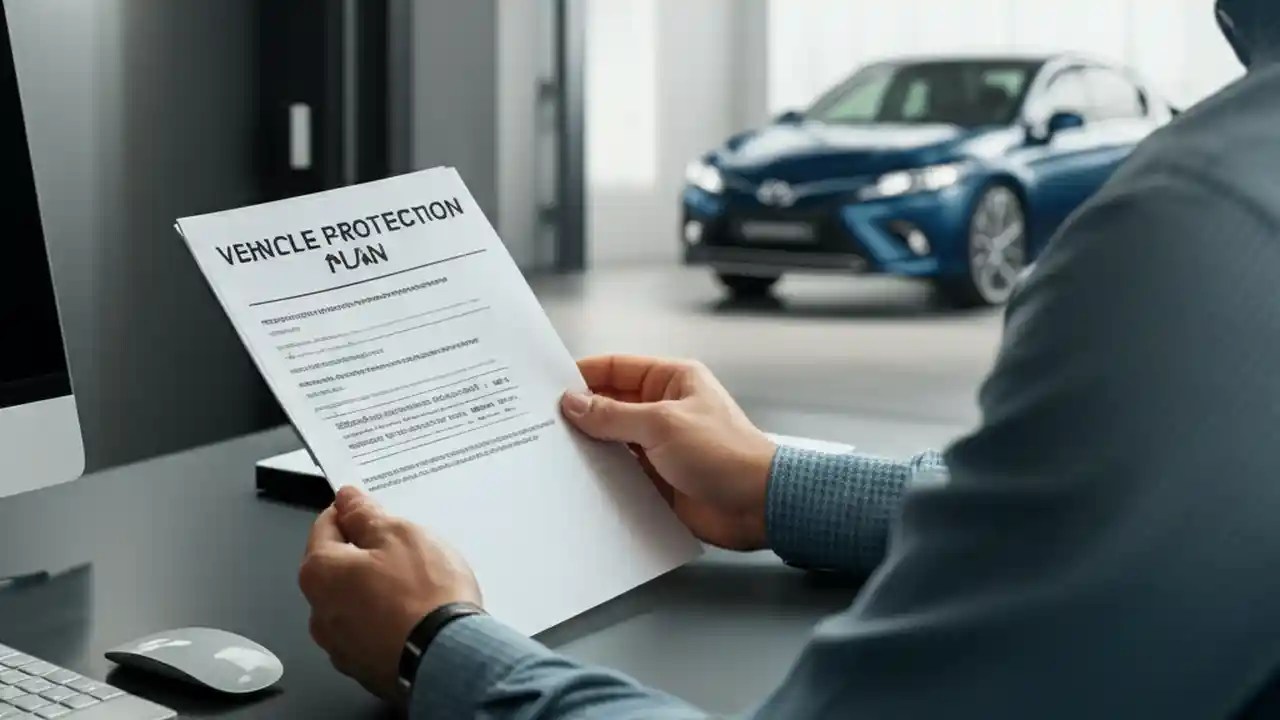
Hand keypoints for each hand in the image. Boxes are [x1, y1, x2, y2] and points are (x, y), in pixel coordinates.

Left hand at [299, 486, 481, 701]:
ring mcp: (340, 647)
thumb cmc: (423, 593)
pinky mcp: (364, 670)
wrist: (449, 660)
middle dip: (367, 555)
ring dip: (376, 591)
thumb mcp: (399, 534)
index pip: (326, 526)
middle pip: (339, 568)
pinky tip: (416, 617)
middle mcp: (319, 612)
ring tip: (418, 588)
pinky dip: (387, 622)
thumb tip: (347, 499)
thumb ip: (366, 514)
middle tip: (407, 550)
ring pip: (354, 603)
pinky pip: (371, 633)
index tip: (376, 511)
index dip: (353, 513)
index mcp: (320, 572)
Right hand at [561, 355, 776, 550]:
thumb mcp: (662, 425)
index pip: (616, 368)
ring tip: (552, 454)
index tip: (548, 387)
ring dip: (589, 447)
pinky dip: (601, 475)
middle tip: (542, 424)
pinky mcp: (657, 478)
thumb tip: (573, 402)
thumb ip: (613, 415)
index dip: (583, 375)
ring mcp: (659, 445)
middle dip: (580, 414)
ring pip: (612, 440)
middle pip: (610, 405)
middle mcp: (663, 408)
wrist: (758, 506)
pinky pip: (621, 472)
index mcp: (672, 380)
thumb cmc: (725, 453)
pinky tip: (577, 481)